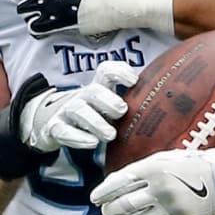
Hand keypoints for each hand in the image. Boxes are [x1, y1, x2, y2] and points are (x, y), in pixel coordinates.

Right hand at [18, 61, 137, 151]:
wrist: (52, 126)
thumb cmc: (92, 116)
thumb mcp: (107, 107)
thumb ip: (130, 104)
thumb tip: (162, 106)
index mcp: (98, 88)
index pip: (106, 71)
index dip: (120, 71)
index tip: (134, 81)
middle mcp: (82, 97)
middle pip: (94, 90)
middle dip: (109, 99)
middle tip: (122, 111)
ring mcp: (67, 112)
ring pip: (79, 110)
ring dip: (96, 122)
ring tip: (110, 135)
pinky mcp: (55, 128)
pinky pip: (63, 131)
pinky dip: (78, 138)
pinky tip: (92, 143)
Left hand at [91, 148, 214, 214]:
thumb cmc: (186, 166)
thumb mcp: (162, 159)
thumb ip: (138, 170)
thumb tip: (111, 184)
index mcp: (155, 168)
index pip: (120, 182)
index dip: (103, 191)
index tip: (94, 198)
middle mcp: (162, 189)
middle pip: (126, 204)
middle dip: (110, 209)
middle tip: (105, 211)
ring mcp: (171, 209)